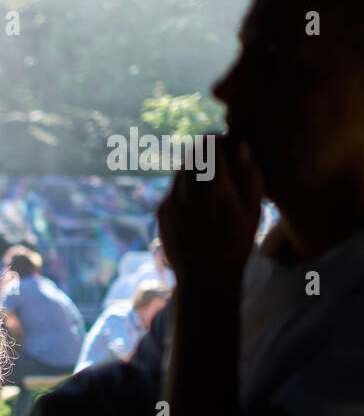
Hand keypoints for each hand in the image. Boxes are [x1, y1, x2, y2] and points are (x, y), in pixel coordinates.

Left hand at [157, 134, 262, 284]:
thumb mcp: (253, 210)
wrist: (205, 276)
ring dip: (193, 166)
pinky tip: (197, 200)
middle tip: (217, 155)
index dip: (218, 139)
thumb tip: (241, 144)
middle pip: (192, 154)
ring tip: (208, 177)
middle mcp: (190, 192)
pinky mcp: (161, 212)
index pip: (210, 146)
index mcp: (217, 189)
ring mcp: (172, 201)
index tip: (226, 141)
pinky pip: (172, 188)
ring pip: (179, 169)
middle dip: (204, 150)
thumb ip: (249, 174)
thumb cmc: (238, 242)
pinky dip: (184, 186)